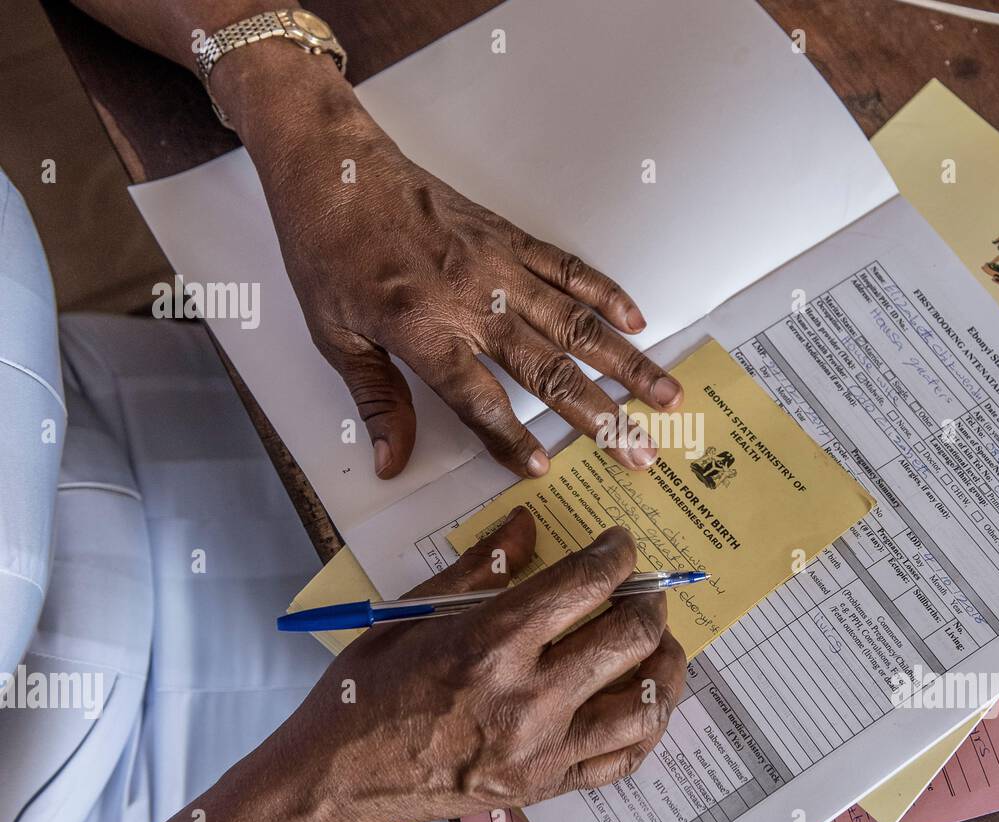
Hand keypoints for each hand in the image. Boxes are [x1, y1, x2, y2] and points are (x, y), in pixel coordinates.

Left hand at [225, 46, 681, 478]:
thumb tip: (393, 462)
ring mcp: (500, 267)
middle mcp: (474, 301)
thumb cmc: (328, 249)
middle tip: (640, 452)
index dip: (512, 441)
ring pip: (577, 323)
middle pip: (550, 370)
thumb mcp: (334, 335)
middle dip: (601, 417)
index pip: (480, 401)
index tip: (543, 471)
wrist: (337, 168)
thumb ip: (375, 400)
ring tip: (666, 395)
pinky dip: (607, 294)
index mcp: (424, 331)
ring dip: (627, 363)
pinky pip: (569, 268)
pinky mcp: (509, 239)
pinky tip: (637, 321)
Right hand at [295, 509, 686, 821]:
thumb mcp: (413, 614)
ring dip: (664, 662)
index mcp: (489, 644)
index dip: (615, 554)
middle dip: (648, 600)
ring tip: (659, 642)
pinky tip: (644, 699)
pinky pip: (625, 757)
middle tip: (643, 589)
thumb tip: (525, 526)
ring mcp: (542, 749)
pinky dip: (648, 724)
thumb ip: (480, 568)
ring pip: (644, 701)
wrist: (342, 778)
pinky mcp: (547, 784)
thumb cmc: (369, 698)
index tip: (620, 545)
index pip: (584, 584)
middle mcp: (525, 698)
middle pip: (628, 636)